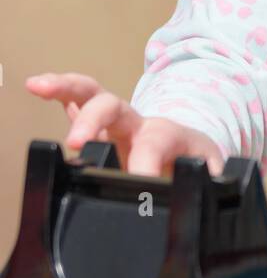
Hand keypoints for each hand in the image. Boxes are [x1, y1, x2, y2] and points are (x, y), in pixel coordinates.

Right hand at [25, 72, 226, 176]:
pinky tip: (36, 85)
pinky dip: (56, 93)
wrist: (191, 150)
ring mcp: (115, 123)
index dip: (146, 158)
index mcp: (168, 135)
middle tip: (76, 143)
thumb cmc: (196, 161)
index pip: (156, 139)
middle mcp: (138, 123)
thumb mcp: (213, 173)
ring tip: (40, 85)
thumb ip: (214, 182)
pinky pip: (76, 104)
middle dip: (94, 120)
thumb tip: (218, 192)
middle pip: (116, 107)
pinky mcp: (98, 127)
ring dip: (65, 88)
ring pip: (91, 96)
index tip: (138, 181)